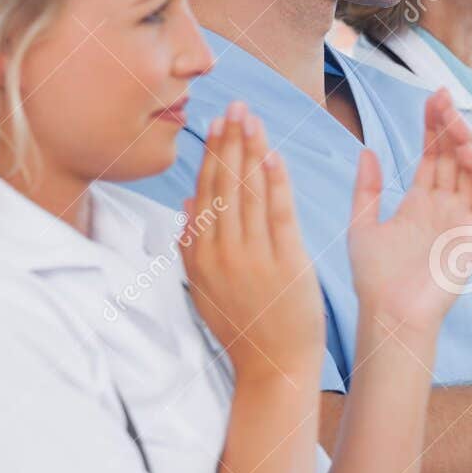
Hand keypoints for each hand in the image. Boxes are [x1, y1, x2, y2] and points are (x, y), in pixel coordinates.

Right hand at [180, 101, 325, 379]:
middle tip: (236, 105)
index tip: (216, 123)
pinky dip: (274, 182)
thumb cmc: (245, 327)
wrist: (272, 367)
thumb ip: (193, 246)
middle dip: (230, 141)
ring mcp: (250, 258)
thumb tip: (188, 204)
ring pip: (246, 193)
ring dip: (249, 151)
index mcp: (199, 257)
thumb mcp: (206, 289)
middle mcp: (219, 253)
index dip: (211, 155)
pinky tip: (272, 155)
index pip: (204, 193)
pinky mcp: (283, 263)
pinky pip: (277, 214)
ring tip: (251, 118)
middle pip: (223, 185)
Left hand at [349, 88, 471, 340]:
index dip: (433, 126)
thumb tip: (367, 150)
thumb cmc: (374, 278)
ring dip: (466, 139)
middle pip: (453, 155)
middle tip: (442, 96)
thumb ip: (367, 188)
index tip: (429, 100)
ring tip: (452, 115)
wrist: (389, 313)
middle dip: (449, 124)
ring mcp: (462, 218)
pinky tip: (467, 149)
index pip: (432, 155)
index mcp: (419, 203)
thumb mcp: (362, 224)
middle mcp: (444, 206)